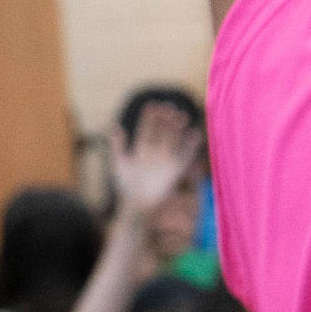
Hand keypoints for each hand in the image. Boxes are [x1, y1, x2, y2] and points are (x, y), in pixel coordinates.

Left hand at [112, 98, 201, 241]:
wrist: (137, 206)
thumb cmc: (126, 187)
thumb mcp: (120, 164)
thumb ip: (117, 146)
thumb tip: (115, 126)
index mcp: (141, 151)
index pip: (146, 130)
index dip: (149, 118)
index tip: (153, 105)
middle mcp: (154, 154)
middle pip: (160, 133)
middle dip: (165, 120)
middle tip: (169, 106)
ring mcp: (165, 161)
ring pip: (172, 141)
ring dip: (176, 129)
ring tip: (181, 116)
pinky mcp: (175, 171)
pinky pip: (185, 156)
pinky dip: (191, 145)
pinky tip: (196, 133)